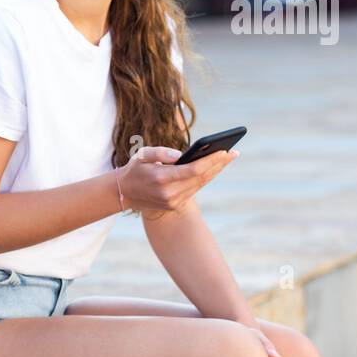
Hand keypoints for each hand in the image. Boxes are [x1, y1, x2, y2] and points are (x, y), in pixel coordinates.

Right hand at [118, 146, 236, 218]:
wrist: (123, 193)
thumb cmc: (134, 169)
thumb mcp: (142, 155)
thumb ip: (160, 152)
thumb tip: (180, 155)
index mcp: (162, 179)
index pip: (194, 170)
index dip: (211, 161)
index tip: (224, 151)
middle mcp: (170, 193)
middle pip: (202, 178)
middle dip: (219, 164)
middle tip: (233, 153)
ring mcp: (173, 202)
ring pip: (200, 184)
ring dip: (215, 171)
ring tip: (227, 159)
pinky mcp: (175, 205)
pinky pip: (194, 189)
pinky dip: (205, 178)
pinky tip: (214, 168)